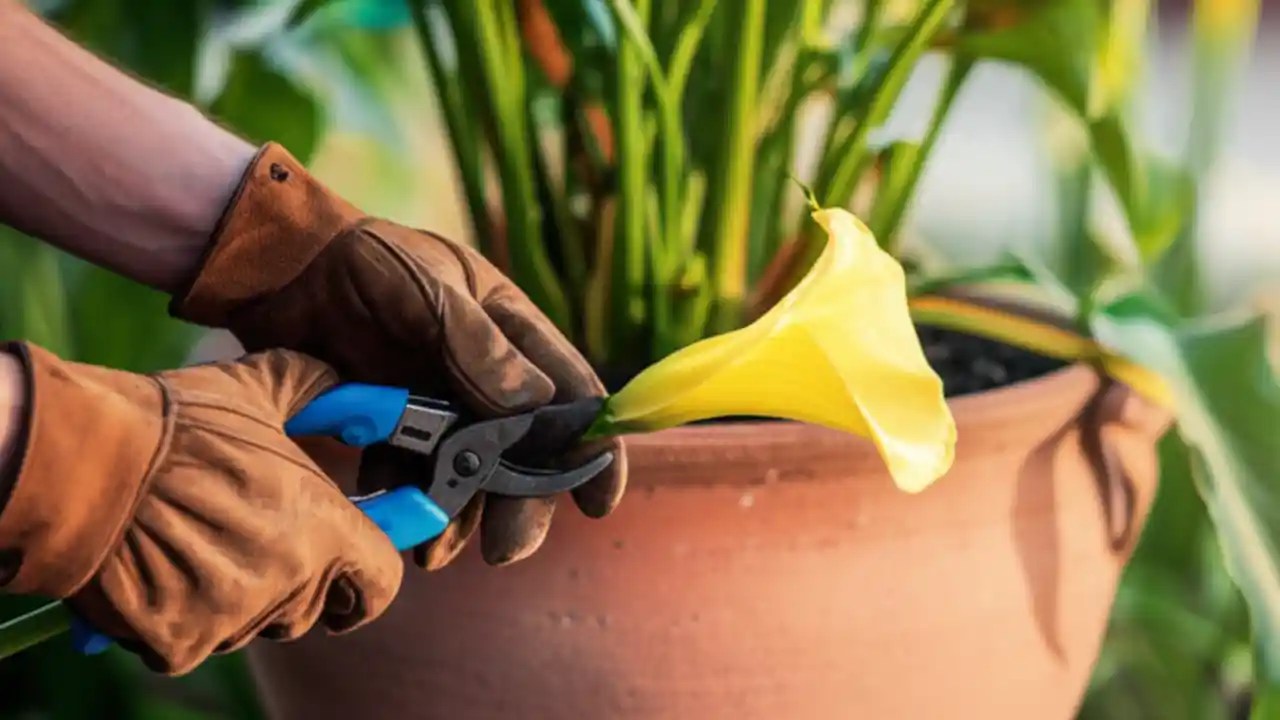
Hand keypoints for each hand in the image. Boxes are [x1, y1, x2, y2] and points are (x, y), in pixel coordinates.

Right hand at [0, 344, 401, 674]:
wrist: (83, 465)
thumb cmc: (175, 424)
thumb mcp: (256, 391)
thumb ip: (314, 389)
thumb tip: (347, 390)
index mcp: (322, 526)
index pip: (379, 578)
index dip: (368, 576)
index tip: (353, 570)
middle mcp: (289, 579)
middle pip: (312, 603)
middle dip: (290, 579)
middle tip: (247, 537)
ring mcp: (235, 617)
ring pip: (253, 623)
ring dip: (234, 597)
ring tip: (193, 542)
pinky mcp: (181, 643)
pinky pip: (195, 641)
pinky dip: (178, 615)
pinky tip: (156, 570)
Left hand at [171, 143, 626, 569]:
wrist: (284, 269)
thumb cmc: (365, 260)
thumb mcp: (425, 288)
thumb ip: (476, 344)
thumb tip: (534, 403)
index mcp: (513, 332)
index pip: (572, 393)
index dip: (591, 448)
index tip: (596, 501)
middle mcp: (487, 374)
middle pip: (524, 451)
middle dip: (521, 504)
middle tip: (506, 548)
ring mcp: (440, 402)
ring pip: (468, 473)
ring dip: (461, 515)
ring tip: (437, 552)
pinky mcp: (395, 425)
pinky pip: (412, 474)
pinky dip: (409, 503)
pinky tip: (398, 526)